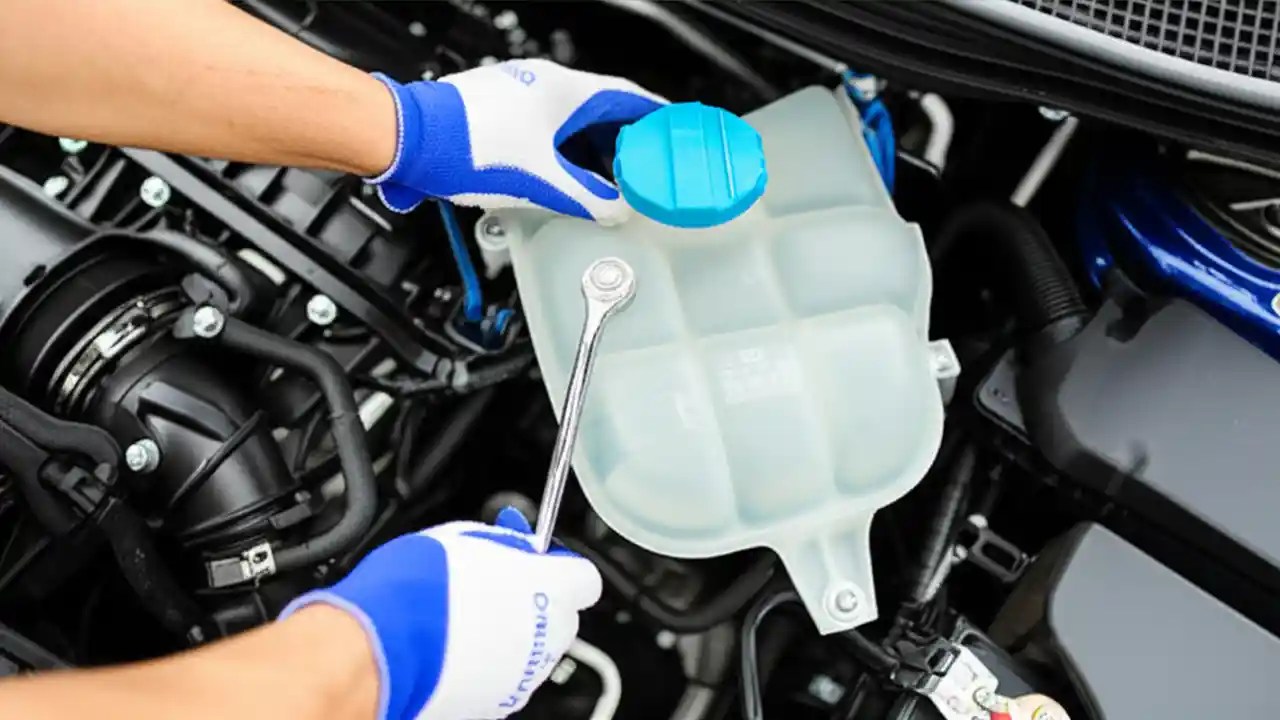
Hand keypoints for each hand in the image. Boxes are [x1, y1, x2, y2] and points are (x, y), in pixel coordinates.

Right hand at [279, 508, 601, 719]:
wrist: (380, 646)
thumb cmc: (418, 586)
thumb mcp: (468, 537)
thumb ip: (507, 543)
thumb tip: (519, 542)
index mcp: (552, 588)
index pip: (585, 578)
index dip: (558, 569)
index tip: (535, 563)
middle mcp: (549, 635)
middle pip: (561, 617)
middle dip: (535, 603)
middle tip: (494, 588)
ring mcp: (525, 674)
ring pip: (534, 650)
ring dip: (512, 636)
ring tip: (464, 622)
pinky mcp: (499, 704)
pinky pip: (506, 678)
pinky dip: (490, 667)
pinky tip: (456, 653)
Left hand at [370, 59, 665, 223]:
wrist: (409, 138)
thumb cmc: (467, 147)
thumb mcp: (541, 182)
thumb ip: (585, 199)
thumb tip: (613, 209)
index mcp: (562, 90)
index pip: (626, 98)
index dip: (654, 115)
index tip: (673, 127)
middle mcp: (540, 84)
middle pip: (598, 109)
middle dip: (623, 138)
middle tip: (643, 162)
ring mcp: (515, 93)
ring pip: (568, 119)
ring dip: (589, 146)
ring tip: (604, 176)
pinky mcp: (494, 108)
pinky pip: (543, 126)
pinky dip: (561, 148)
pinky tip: (558, 173)